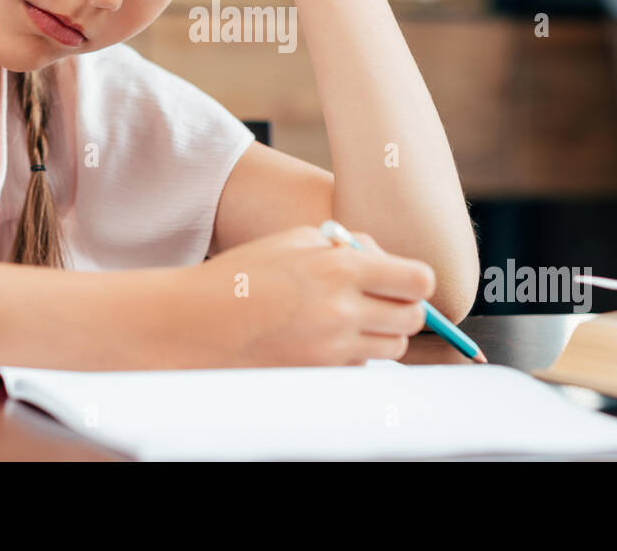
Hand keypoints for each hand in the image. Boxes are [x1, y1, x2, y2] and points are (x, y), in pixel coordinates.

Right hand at [180, 224, 435, 367]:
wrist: (199, 323)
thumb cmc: (243, 275)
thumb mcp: (295, 240)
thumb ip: (347, 245)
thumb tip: (385, 260)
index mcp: (340, 268)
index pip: (418, 281)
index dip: (417, 281)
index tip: (406, 280)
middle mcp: (342, 311)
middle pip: (412, 319)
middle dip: (404, 309)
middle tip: (382, 300)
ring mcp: (332, 349)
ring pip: (392, 348)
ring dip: (382, 333)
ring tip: (350, 317)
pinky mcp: (320, 375)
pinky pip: (360, 366)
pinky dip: (354, 354)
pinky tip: (324, 337)